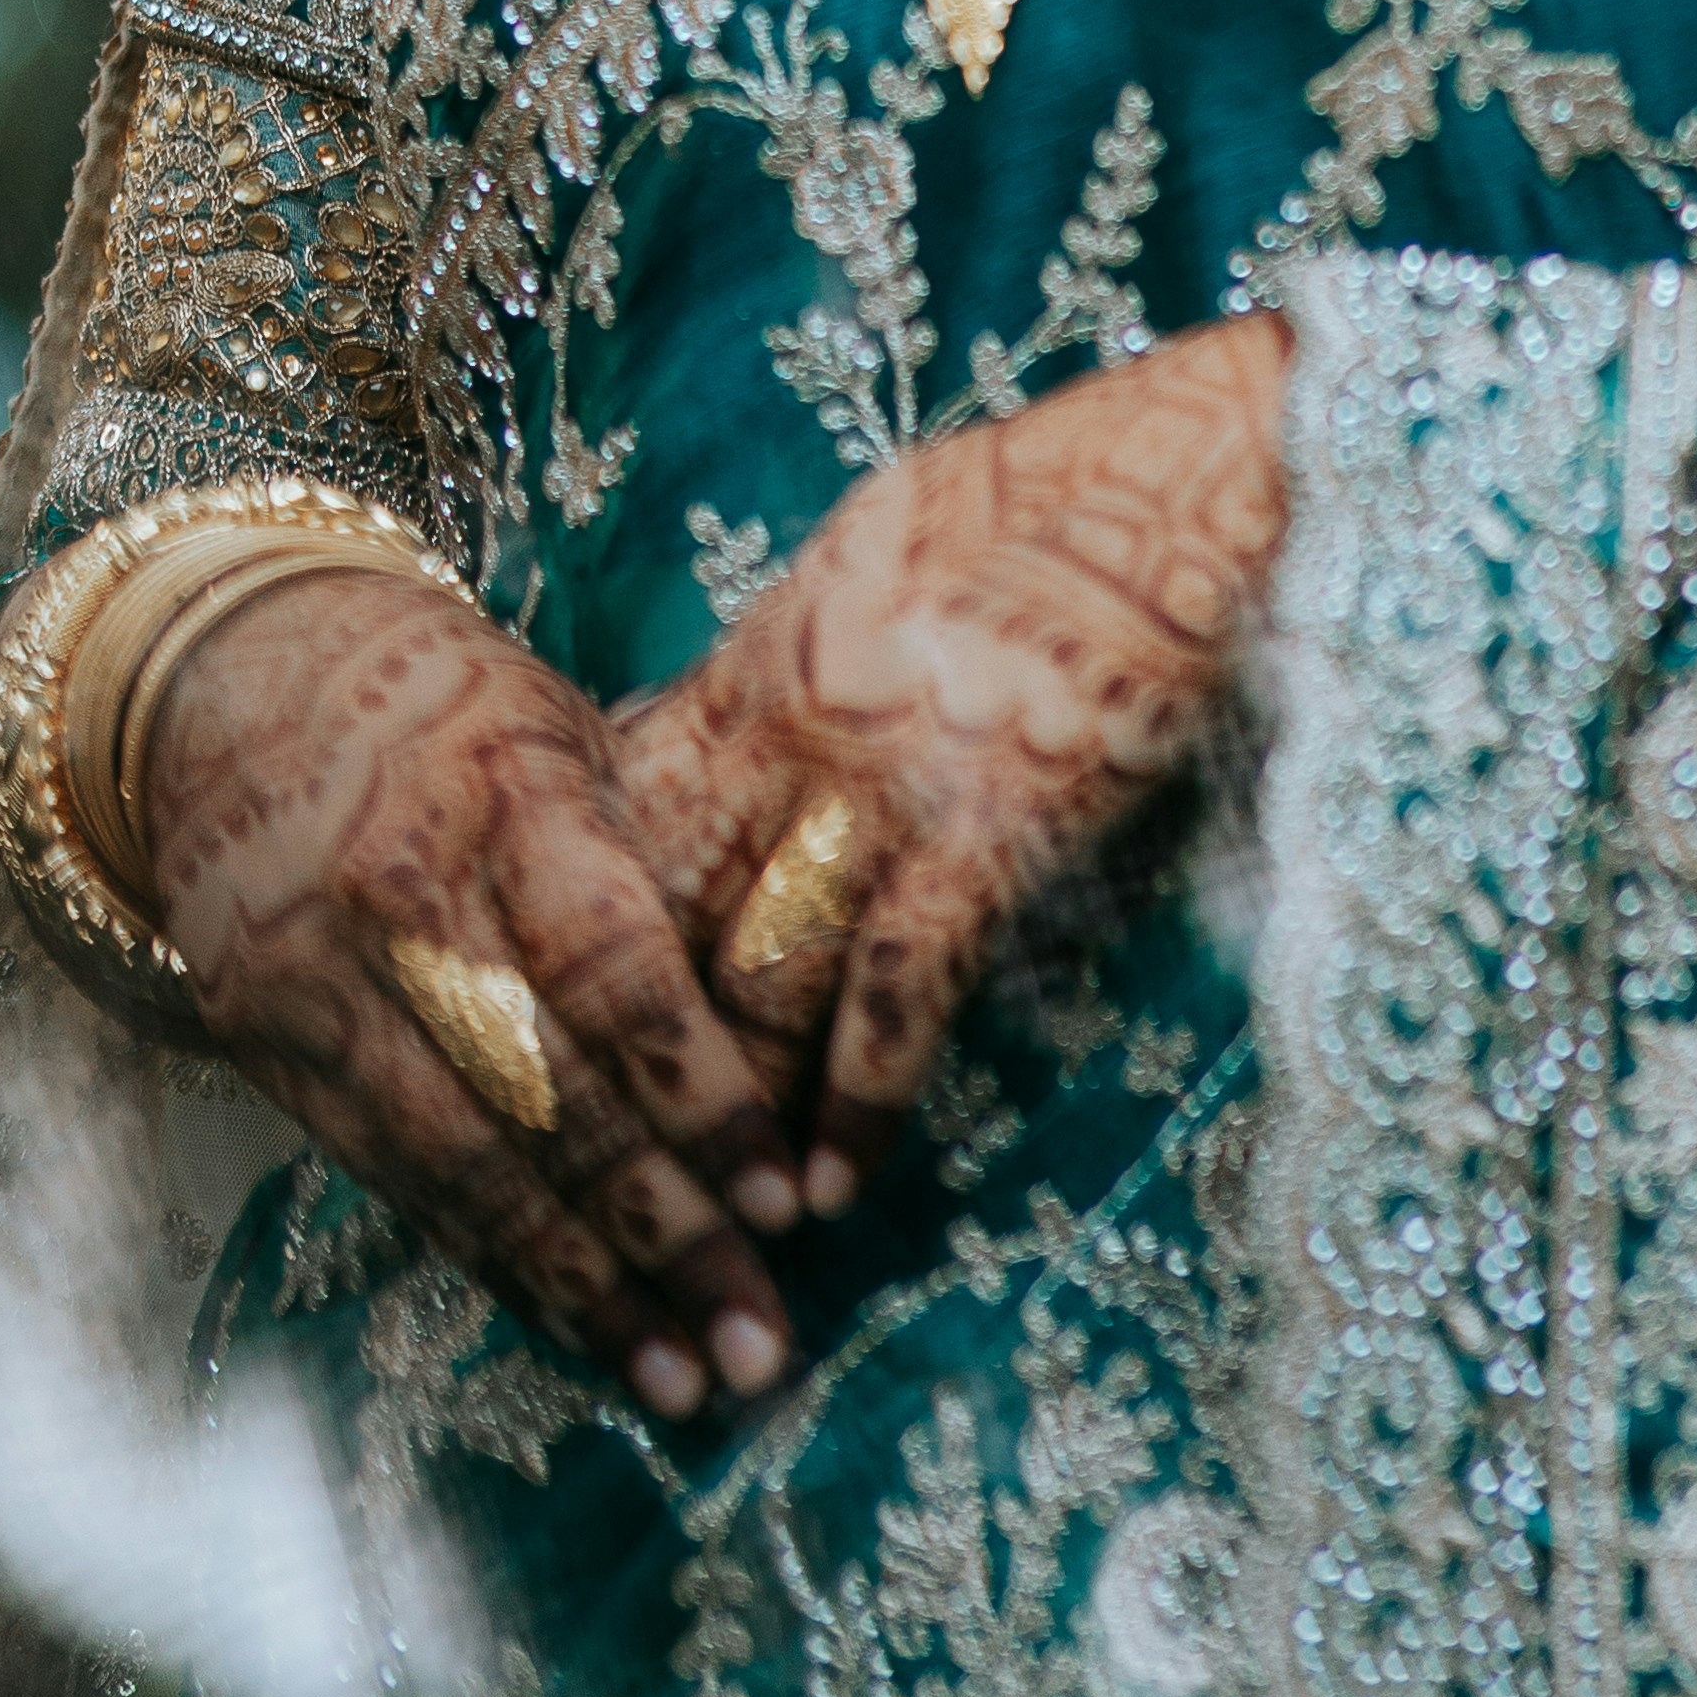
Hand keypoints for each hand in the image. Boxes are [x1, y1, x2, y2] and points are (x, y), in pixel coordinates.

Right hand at [139, 570, 801, 1420]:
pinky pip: (398, 1175)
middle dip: (664, 1234)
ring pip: (469, 1163)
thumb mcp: (556, 730)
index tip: (782, 1201)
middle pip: (551, 1097)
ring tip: (681, 1378)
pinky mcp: (267, 1040)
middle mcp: (408, 895)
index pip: (616, 971)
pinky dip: (492, 1256)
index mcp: (508, 793)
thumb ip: (642, 865)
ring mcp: (323, 978)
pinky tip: (572, 1323)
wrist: (231, 674)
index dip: (703, 1098)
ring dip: (584, 1287)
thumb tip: (775, 1022)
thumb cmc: (447, 707)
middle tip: (760, 1343)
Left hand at [610, 318, 1290, 1218]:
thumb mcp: (860, 569)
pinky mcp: (992, 831)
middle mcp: (794, 730)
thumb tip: (709, 732)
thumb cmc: (1031, 507)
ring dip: (725, 1111)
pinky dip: (858, 1099)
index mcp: (756, 664)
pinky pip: (897, 988)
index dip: (562, 926)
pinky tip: (833, 1184)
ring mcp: (887, 786)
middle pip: (659, 911)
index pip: (617, 816)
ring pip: (756, 971)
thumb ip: (781, 668)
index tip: (525, 1019)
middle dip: (619, 1049)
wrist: (1171, 475)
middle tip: (589, 1169)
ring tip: (699, 1221)